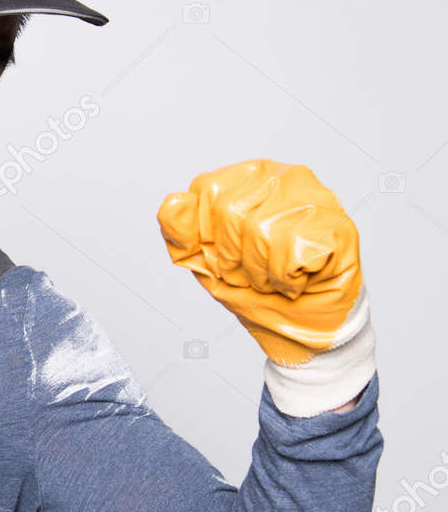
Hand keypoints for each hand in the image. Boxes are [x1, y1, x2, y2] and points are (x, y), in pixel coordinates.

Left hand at [157, 159, 375, 416]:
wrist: (302, 333)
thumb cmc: (261, 294)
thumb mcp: (205, 262)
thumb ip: (182, 232)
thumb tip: (172, 202)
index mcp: (250, 178)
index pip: (207, 188)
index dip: (210, 235)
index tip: (229, 255)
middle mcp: (285, 178)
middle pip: (231, 210)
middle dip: (236, 257)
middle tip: (256, 273)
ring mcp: (317, 199)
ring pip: (261, 229)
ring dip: (263, 271)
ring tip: (277, 278)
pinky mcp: (339, 227)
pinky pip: (292, 248)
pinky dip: (287, 277)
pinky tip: (299, 280)